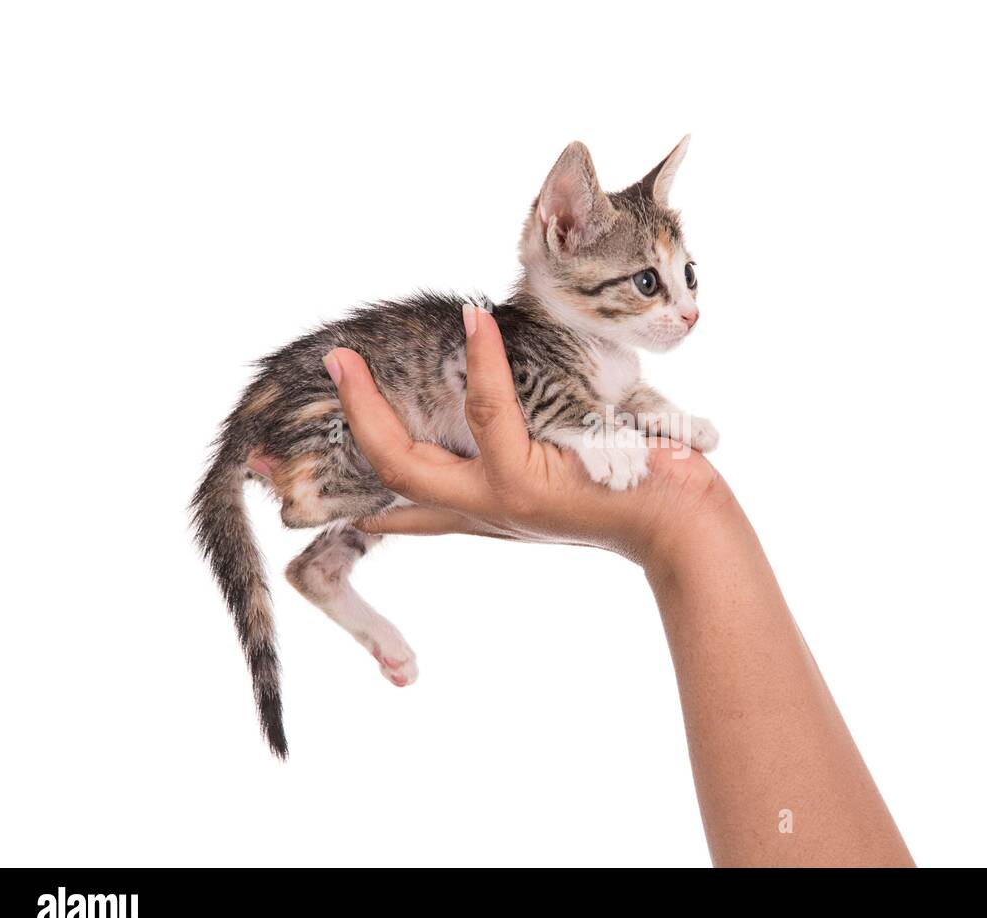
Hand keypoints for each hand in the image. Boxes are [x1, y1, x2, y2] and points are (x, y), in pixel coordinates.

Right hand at [323, 304, 730, 565]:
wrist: (685, 527)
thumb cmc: (635, 490)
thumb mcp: (565, 471)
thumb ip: (523, 445)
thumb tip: (493, 396)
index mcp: (488, 509)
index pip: (405, 506)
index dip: (350, 492)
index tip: (301, 478)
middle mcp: (483, 510)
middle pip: (389, 478)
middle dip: (347, 428)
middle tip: (327, 370)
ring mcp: (498, 501)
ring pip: (410, 462)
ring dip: (369, 407)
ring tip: (347, 357)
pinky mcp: (526, 486)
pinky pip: (490, 416)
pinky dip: (481, 362)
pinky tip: (473, 321)